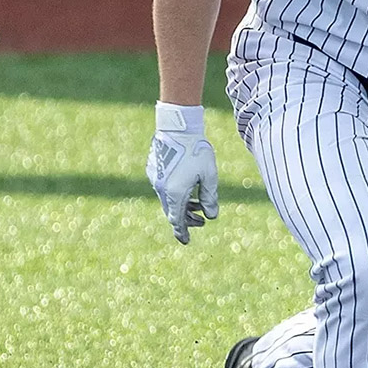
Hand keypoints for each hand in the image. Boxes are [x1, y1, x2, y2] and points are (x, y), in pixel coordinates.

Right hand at [146, 102, 218, 243]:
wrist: (177, 127)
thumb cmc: (196, 149)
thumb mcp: (209, 175)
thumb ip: (210, 197)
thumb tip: (212, 216)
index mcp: (175, 193)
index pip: (177, 221)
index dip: (182, 232)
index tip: (187, 241)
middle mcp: (162, 189)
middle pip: (173, 212)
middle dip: (187, 219)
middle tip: (201, 222)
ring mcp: (156, 179)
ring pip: (168, 200)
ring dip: (183, 206)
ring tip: (198, 206)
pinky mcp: (154, 170)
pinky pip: (164, 188)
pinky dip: (175, 194)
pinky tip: (188, 187)